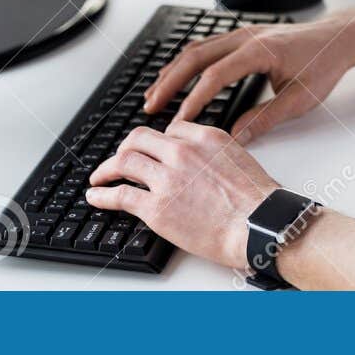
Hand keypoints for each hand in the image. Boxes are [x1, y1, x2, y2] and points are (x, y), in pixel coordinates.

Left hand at [86, 124, 277, 268]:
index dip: (158, 141)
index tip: (152, 151)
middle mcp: (182, 152)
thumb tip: (201, 163)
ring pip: (124, 162)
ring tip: (99, 177)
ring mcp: (167, 179)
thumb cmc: (257, 200)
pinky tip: (96, 197)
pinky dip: (102, 195)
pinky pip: (120, 195)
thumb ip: (214, 153)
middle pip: (140, 138)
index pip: (170, 129)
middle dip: (125, 148)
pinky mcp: (156, 208)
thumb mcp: (239, 158)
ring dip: (106, 169)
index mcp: (205, 137)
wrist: (258, 225)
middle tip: (119, 158)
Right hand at [142, 13, 354, 141]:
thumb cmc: (323, 65)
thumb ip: (267, 118)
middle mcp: (246, 37)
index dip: (193, 101)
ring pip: (197, 48)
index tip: (178, 124)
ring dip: (173, 71)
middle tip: (149, 107)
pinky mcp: (244, 35)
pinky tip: (177, 75)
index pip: (214, 76)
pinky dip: (186, 61)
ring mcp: (243, 33)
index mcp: (259, 51)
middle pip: (195, 57)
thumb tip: (236, 138)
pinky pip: (207, 45)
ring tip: (154, 94)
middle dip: (169, 83)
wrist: (338, 37)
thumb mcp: (300, 99)